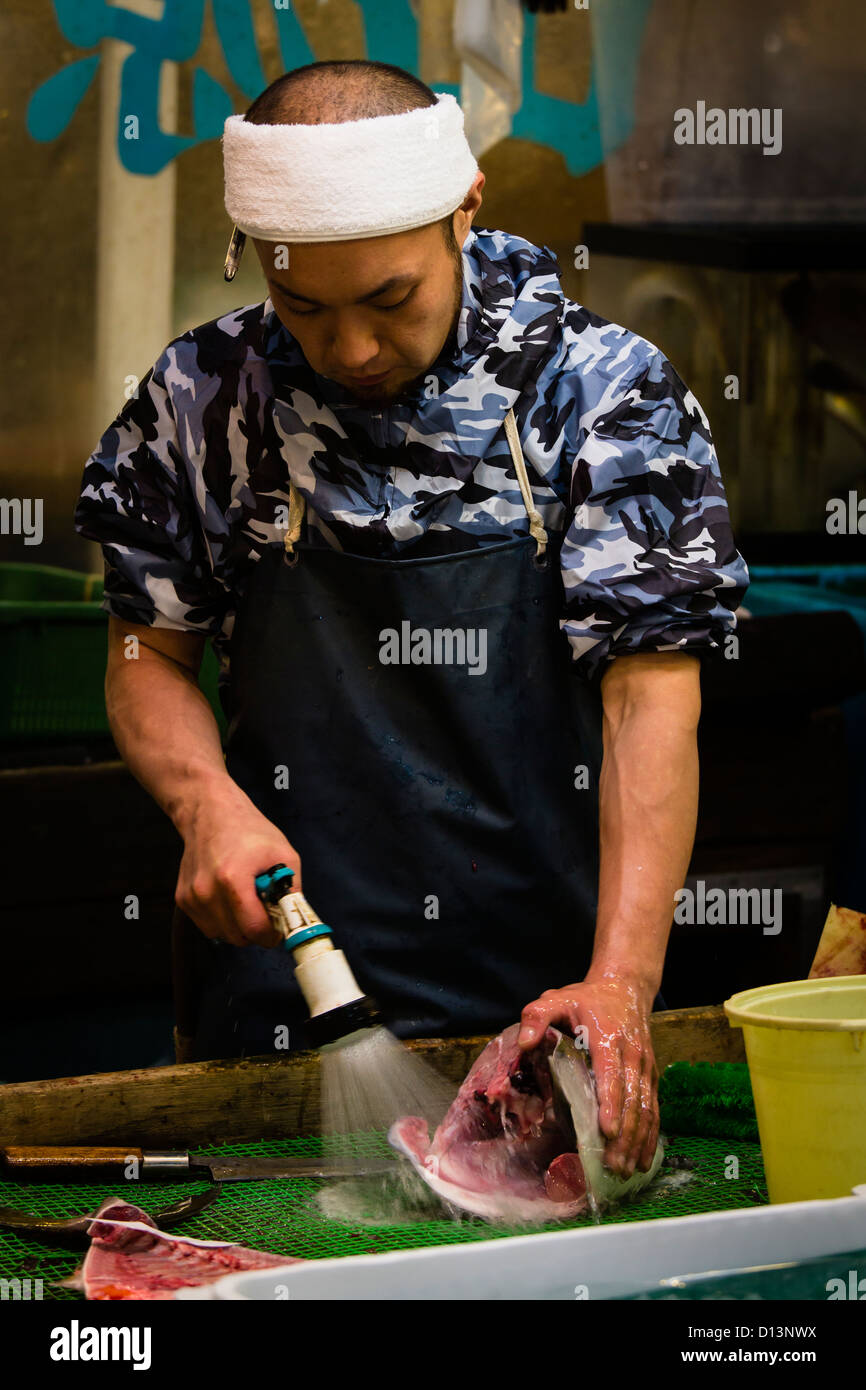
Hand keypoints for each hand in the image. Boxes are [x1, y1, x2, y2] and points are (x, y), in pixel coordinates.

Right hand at [175, 784, 301, 947]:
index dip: (271, 935)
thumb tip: (296, 919)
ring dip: (238, 927)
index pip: (253, 928)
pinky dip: (222, 920)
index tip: (278, 930)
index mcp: (232, 879)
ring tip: (247, 902)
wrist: (210, 812)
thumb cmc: (249, 830)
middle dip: (256, 931)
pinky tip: (229, 898)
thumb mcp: (283, 853)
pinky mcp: (183, 899)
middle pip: (237, 937)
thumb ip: (292, 890)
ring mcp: (192, 897)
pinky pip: (208, 926)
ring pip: (221, 935)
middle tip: (265, 913)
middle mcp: (207, 891)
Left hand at [517, 974, 658, 1177]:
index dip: (610, 1104)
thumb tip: (524, 1042)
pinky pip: (654, 1108)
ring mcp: (644, 1067)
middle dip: (624, 1136)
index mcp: (608, 1038)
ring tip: (626, 1170)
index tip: (607, 1132)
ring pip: (645, 1108)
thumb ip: (537, 1016)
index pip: (611, 1075)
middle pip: (631, 1100)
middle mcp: (632, 1055)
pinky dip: (650, 1135)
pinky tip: (644, 1159)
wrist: (625, 988)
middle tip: (613, 1165)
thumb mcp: (556, 999)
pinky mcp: (650, 1075)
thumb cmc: (586, 998)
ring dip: (637, 1141)